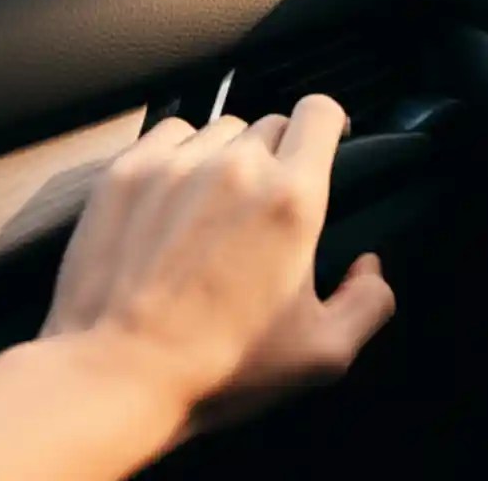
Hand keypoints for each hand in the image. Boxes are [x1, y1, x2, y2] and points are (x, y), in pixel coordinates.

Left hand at [41, 96, 394, 420]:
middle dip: (279, 158)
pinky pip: (169, 136)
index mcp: (293, 199)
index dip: (331, 122)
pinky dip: (179, 156)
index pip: (321, 113)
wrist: (118, 375)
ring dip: (228, 157)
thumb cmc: (221, 369)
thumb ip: (369, 302)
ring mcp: (176, 163)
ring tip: (216, 210)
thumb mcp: (323, 353)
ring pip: (221, 131)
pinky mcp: (126, 171)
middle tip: (266, 210)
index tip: (327, 141)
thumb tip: (368, 266)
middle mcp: (237, 166)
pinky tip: (175, 199)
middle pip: (272, 124)